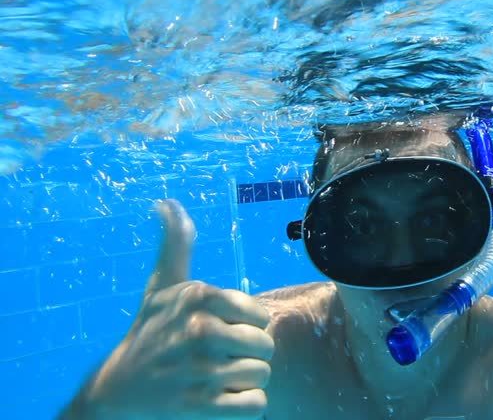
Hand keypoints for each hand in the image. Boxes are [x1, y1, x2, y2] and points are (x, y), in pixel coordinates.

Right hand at [77, 200, 274, 419]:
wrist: (116, 392)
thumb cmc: (149, 334)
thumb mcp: (162, 287)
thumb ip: (175, 245)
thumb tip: (167, 203)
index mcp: (198, 296)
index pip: (261, 316)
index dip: (245, 328)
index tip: (220, 332)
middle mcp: (199, 329)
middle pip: (266, 346)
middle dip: (247, 357)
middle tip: (218, 360)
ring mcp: (200, 369)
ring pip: (262, 375)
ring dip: (244, 383)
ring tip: (216, 380)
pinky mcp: (201, 406)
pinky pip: (255, 405)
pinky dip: (244, 407)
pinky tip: (220, 401)